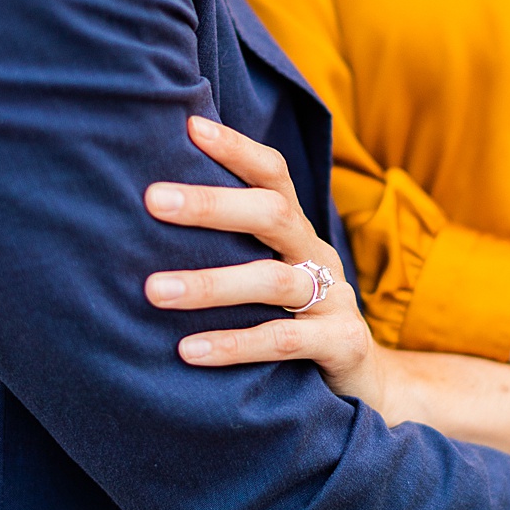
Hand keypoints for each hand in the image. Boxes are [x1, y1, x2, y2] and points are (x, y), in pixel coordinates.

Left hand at [144, 116, 386, 411]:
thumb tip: (146, 211)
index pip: (272, 175)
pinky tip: (188, 350)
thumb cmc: (290, 320)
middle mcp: (317, 256)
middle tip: (152, 199)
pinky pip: (285, 341)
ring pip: (273, 281)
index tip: (189, 127)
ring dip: (210, 284)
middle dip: (211, 204)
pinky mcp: (342, 345)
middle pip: (272, 214)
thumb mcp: (263, 276)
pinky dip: (235, 345)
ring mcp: (335, 300)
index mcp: (295, 233)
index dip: (236, 148)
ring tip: (152, 291)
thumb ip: (225, 246)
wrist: (364, 382)